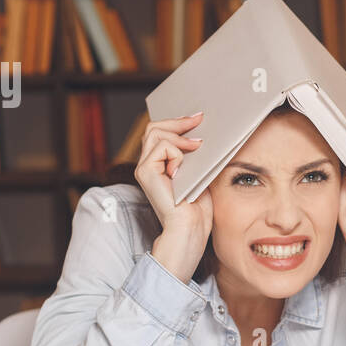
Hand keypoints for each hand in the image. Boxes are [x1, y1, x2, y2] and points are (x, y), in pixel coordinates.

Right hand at [134, 112, 212, 280]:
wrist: (190, 229)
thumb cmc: (197, 208)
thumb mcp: (200, 173)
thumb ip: (194, 154)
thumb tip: (201, 131)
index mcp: (158, 164)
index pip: (159, 132)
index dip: (177, 122)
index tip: (198, 117)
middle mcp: (147, 164)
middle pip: (154, 127)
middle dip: (178, 121)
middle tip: (198, 120)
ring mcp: (144, 167)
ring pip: (156, 132)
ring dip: (180, 137)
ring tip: (197, 148)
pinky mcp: (145, 172)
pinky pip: (162, 146)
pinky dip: (178, 152)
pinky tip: (184, 168)